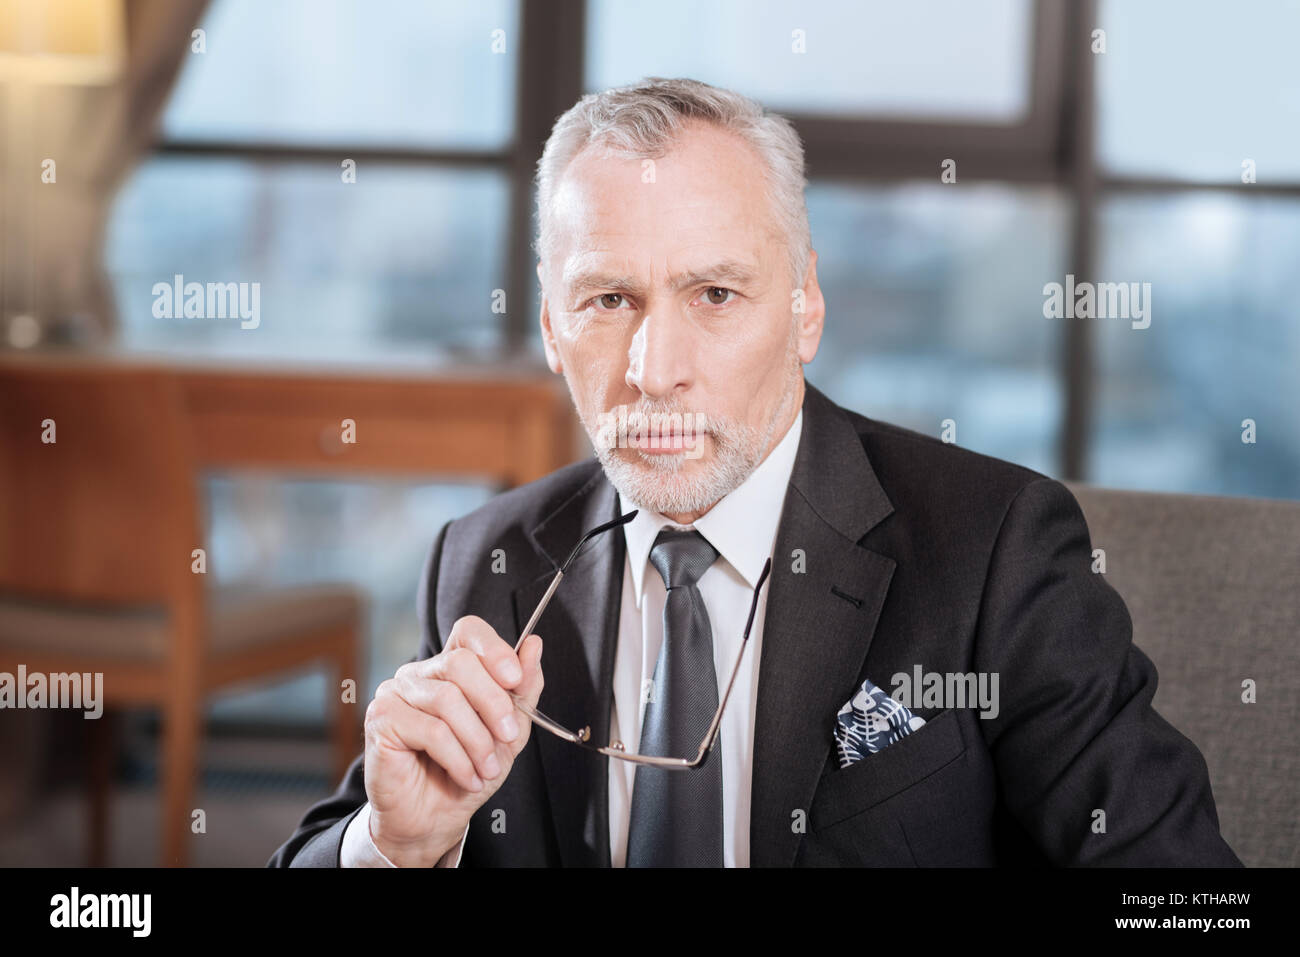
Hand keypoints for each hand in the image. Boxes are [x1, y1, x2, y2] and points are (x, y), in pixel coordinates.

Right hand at [362, 616, 542, 865]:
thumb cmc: (469, 771)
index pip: (468, 631)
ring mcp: (396, 693)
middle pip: (461, 663)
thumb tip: (534, 644)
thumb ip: (523, 689)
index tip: (515, 680)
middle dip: (494, 704)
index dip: (494, 649)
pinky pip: (431, 730)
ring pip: (447, 699)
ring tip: (486, 768)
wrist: (434, 819)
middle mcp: (420, 674)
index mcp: (450, 667)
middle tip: (508, 737)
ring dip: (477, 740)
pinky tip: (466, 776)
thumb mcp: (509, 731)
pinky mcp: (381, 719)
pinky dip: (457, 758)